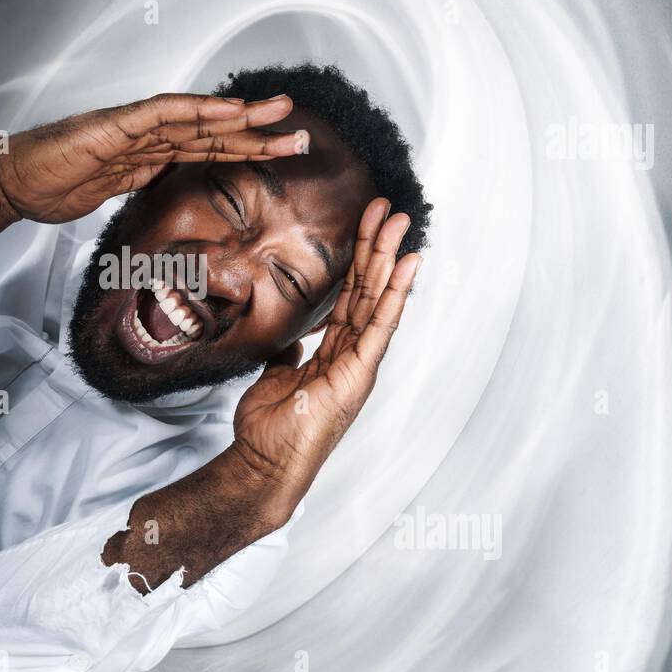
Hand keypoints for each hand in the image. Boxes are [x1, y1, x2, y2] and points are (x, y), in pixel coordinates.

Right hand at [0, 93, 305, 223]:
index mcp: (148, 153)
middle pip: (211, 130)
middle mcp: (146, 134)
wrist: (9, 182)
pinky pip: (163, 113)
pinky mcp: (114, 125)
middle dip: (257, 131)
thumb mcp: (110, 195)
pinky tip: (230, 110)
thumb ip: (140, 187)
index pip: (206, 148)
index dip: (244, 148)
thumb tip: (166, 192)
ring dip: (241, 116)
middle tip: (299, 132)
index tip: (279, 152)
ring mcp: (132, 126)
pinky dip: (198, 109)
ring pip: (197, 117)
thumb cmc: (49, 187)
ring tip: (279, 113)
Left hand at [230, 199, 421, 521]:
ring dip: (390, 260)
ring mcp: (360, 364)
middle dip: (377, 247)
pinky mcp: (360, 375)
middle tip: (387, 208)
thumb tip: (290, 335)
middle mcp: (353, 354)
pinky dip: (396, 296)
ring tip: (401, 224)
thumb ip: (289, 351)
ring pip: (378, 301)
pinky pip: (380, 328)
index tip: (364, 222)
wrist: (264, 463)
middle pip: (368, 290)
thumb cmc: (270, 428)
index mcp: (335, 351)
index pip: (350, 295)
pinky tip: (407, 268)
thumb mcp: (275, 376)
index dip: (357, 258)